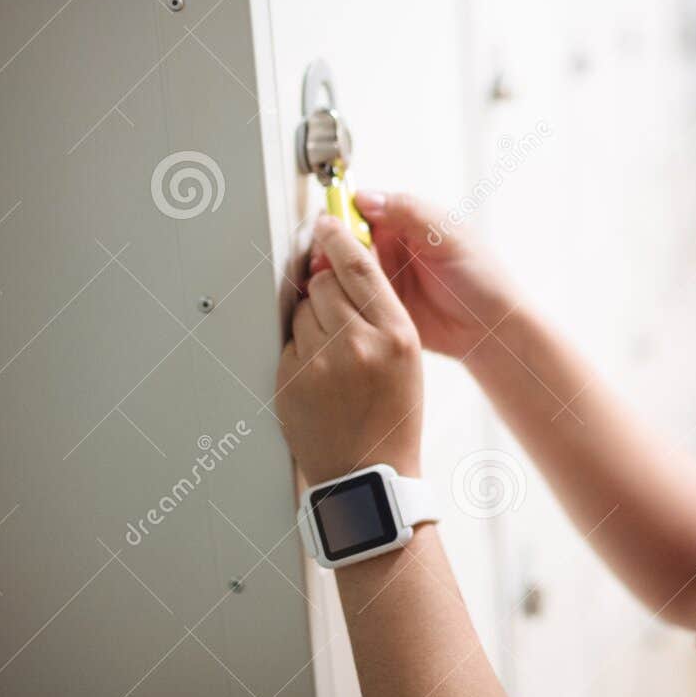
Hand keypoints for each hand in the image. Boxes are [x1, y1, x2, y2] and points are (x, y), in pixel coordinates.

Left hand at [277, 215, 423, 484]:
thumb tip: (341, 265)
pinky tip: (319, 373)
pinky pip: (289, 340)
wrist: (369, 472)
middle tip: (335, 308)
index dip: (338, 237)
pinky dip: (300, 347)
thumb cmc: (393, 417)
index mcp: (397, 335)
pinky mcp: (291, 378)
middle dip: (325, 286)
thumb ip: (379, 309)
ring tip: (332, 351)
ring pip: (302, 308)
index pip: (359, 266)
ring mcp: (321, 363)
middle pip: (325, 281)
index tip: (326, 223)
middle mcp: (359, 345)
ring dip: (312, 317)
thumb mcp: (406, 357)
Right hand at [306, 191, 519, 360]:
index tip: (328, 227)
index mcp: (405, 221)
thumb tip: (365, 197)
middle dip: (330, 247)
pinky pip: (350, 298)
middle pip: (345, 239)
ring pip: (342, 269)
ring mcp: (382, 278)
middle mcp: (390, 247)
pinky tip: (332, 301)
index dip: (341, 216)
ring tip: (326, 279)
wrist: (492, 329)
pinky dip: (338, 298)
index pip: (361, 209)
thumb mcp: (450, 236)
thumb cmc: (483, 278)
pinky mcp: (379, 306)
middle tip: (324, 258)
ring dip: (330, 273)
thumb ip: (409, 212)